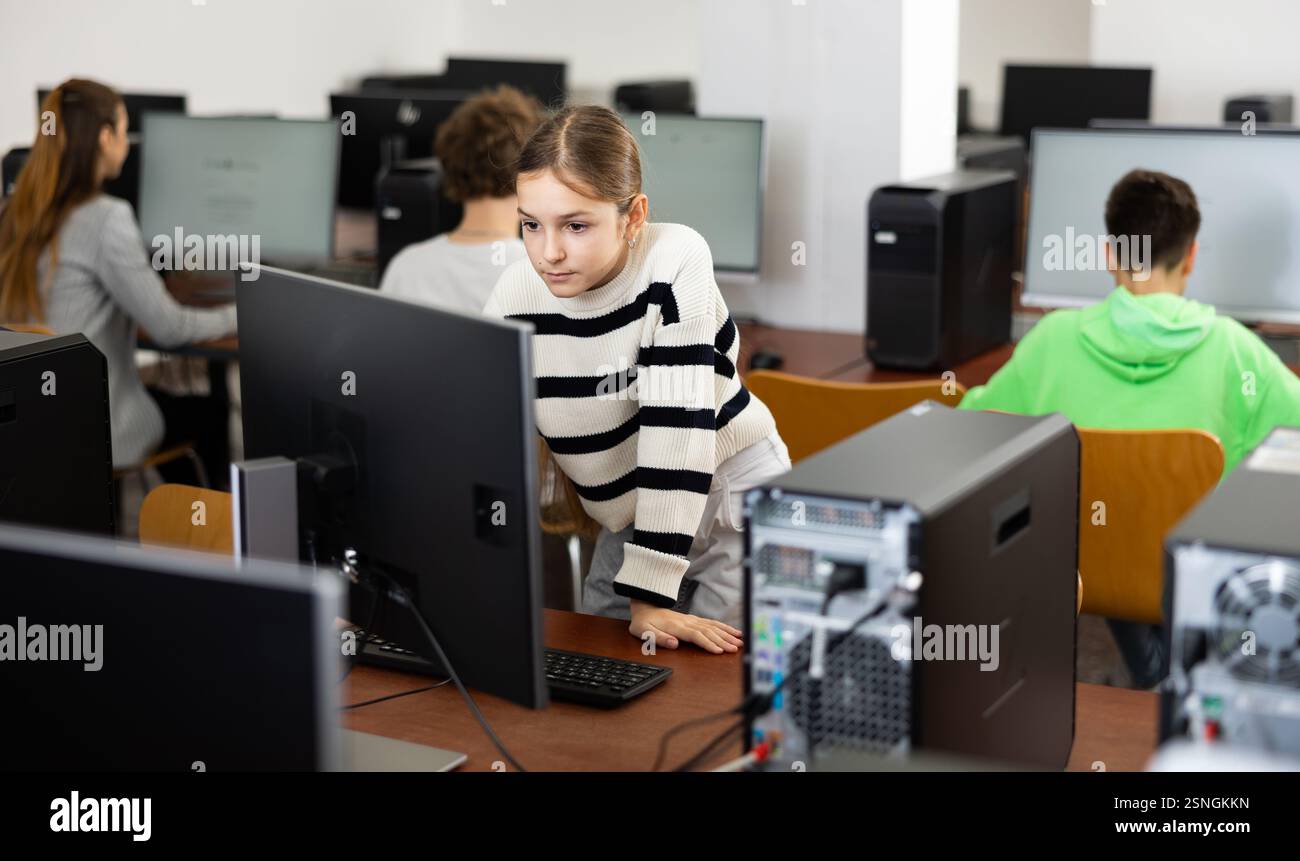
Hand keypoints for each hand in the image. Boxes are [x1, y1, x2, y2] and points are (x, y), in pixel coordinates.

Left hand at [628, 599, 743, 653]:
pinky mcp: (694, 619)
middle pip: (708, 631)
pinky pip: (712, 623)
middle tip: (736, 649)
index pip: (695, 635)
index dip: (708, 643)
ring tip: (739, 641)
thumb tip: (674, 644)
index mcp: (676, 626)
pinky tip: (733, 631)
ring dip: (727, 634)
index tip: (719, 651)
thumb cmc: (643, 622)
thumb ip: (659, 638)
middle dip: (723, 640)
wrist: (645, 606)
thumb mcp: (643, 631)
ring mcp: (692, 619)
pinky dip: (724, 627)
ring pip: (713, 626)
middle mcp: (687, 621)